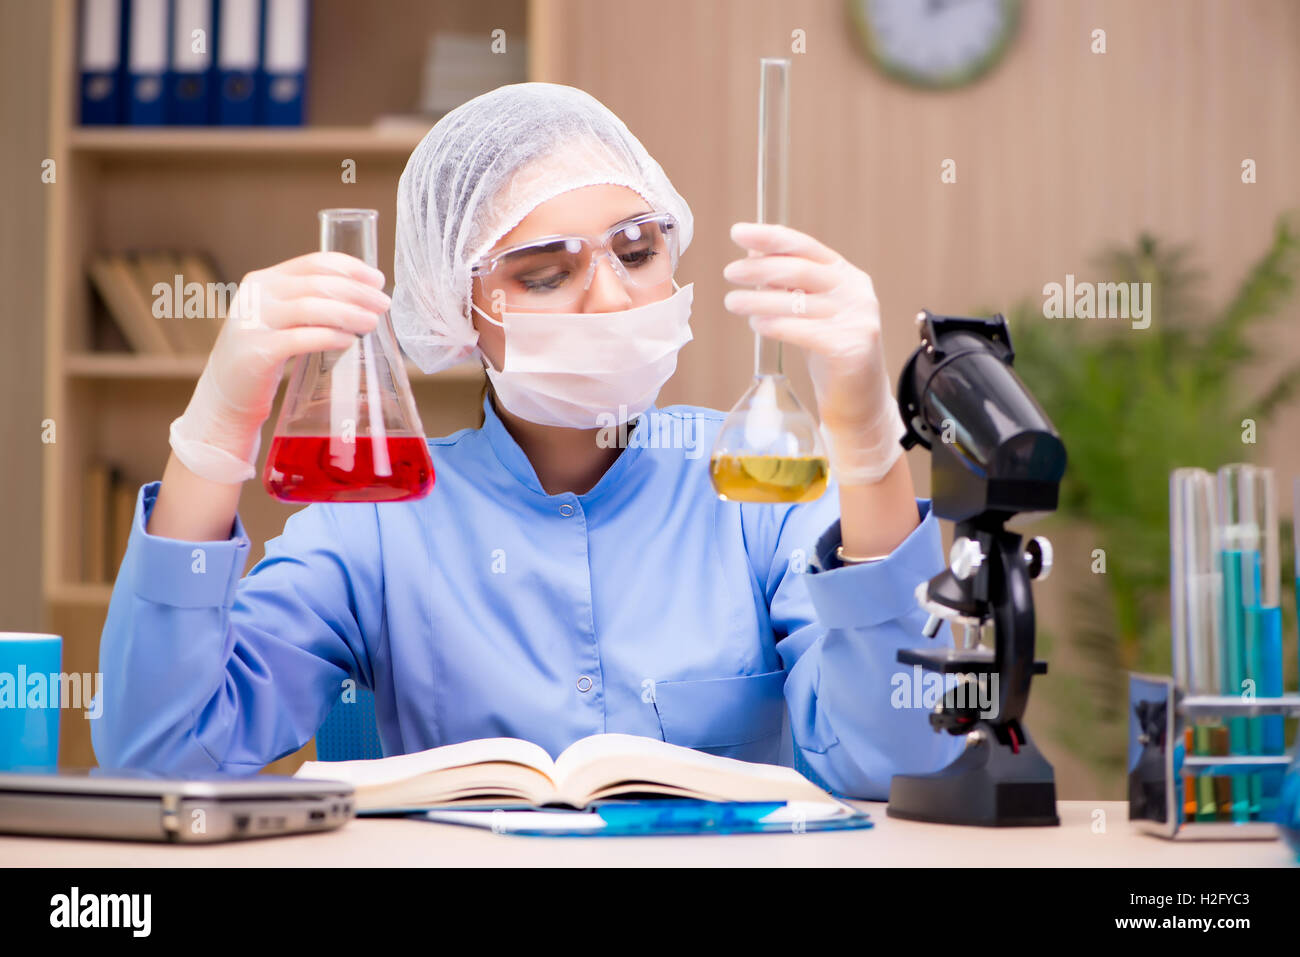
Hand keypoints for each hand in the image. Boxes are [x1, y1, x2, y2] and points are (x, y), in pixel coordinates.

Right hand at [172, 252, 389, 481]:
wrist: (226, 393)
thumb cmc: (265, 353)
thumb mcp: (282, 318)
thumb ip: (310, 302)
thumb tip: (365, 296)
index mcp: (265, 280)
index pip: (314, 262)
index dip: (351, 268)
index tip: (378, 280)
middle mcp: (256, 295)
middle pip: (317, 283)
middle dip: (357, 292)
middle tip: (383, 305)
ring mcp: (253, 323)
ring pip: (310, 308)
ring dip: (348, 313)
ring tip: (372, 323)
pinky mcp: (256, 352)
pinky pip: (299, 339)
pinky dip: (329, 337)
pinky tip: (349, 342)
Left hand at [722, 222, 905, 484]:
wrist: (858, 401)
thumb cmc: (829, 352)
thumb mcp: (809, 310)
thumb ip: (789, 283)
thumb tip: (754, 252)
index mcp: (846, 275)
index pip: (806, 247)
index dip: (771, 237)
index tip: (738, 232)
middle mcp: (856, 292)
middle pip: (800, 271)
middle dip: (760, 269)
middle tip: (729, 272)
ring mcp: (858, 319)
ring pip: (798, 302)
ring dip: (759, 299)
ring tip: (732, 302)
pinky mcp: (853, 347)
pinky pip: (805, 331)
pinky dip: (777, 326)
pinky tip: (757, 325)